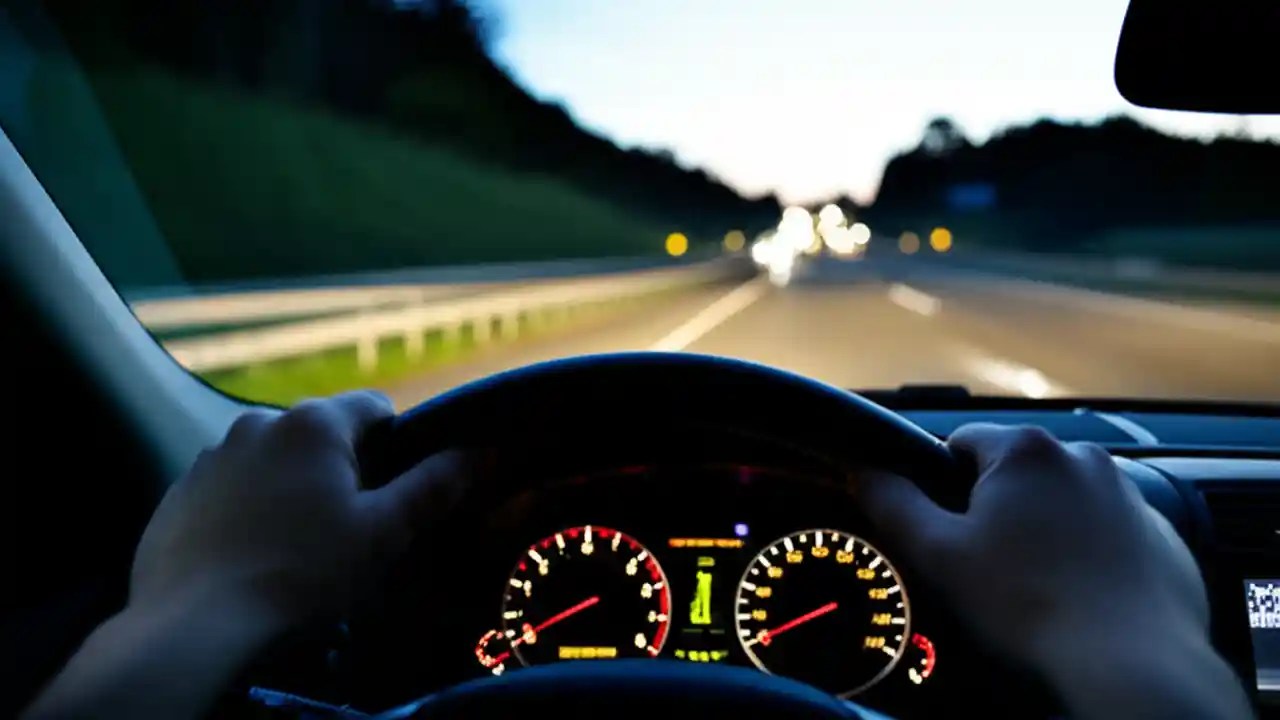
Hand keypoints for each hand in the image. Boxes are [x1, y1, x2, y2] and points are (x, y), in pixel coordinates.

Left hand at [129, 391, 463, 631]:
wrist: (196, 623)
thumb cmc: (303, 573)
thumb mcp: (384, 533)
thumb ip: (434, 486)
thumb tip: (483, 451)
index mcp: (315, 423)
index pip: (376, 408)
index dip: (395, 449)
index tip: (390, 497)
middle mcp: (260, 423)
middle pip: (322, 436)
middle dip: (339, 472)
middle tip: (346, 532)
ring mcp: (212, 456)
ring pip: (274, 463)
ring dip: (290, 490)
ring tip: (294, 550)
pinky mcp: (179, 493)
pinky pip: (230, 490)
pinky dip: (247, 512)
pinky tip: (251, 558)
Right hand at [857, 424, 1248, 718]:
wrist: (1127, 662)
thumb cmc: (1028, 605)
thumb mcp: (938, 554)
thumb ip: (893, 504)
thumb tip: (868, 473)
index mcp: (1024, 451)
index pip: (960, 443)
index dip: (942, 487)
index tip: (946, 531)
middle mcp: (1082, 458)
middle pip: (1013, 472)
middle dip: (995, 510)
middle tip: (986, 565)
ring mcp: (1127, 494)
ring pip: (1061, 501)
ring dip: (1043, 529)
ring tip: (1034, 585)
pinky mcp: (1158, 534)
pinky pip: (1106, 532)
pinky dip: (1087, 554)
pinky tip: (1075, 594)